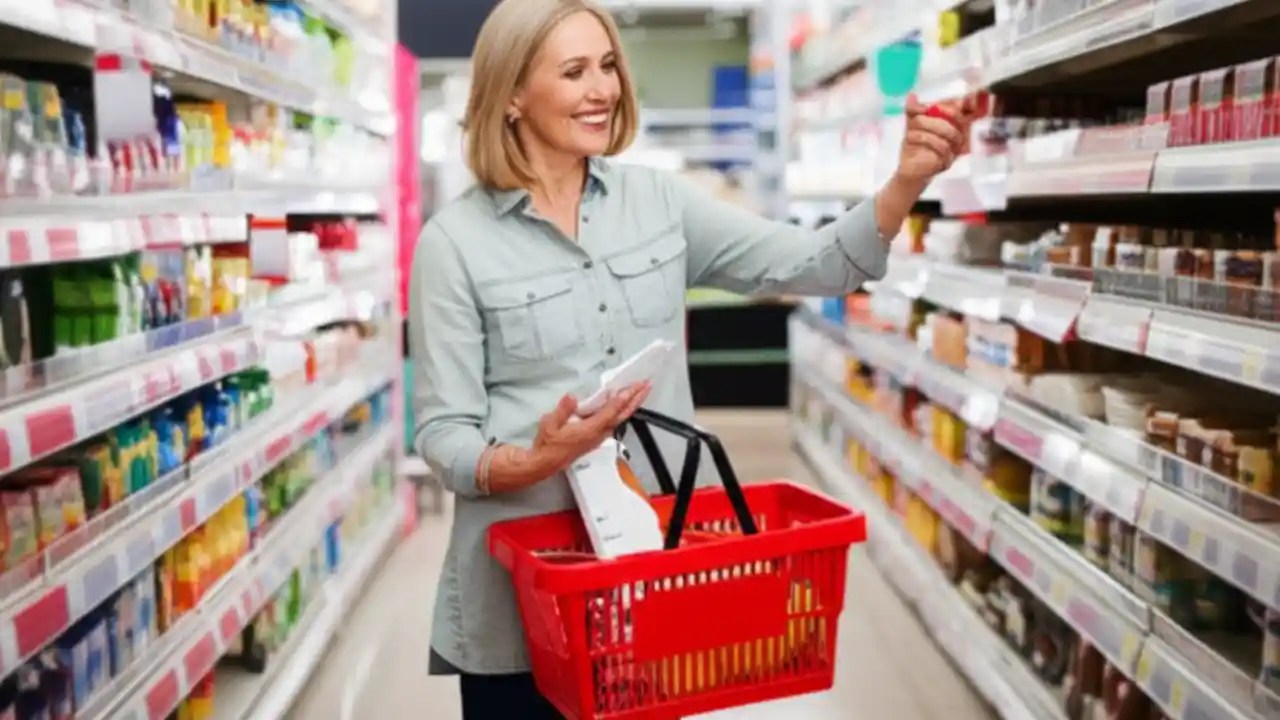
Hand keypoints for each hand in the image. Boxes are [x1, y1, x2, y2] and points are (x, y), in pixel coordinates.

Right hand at [531, 382, 651, 474]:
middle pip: (621, 415)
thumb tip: (572, 397)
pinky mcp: (596, 437)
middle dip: (635, 400)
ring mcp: (599, 437)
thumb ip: (562, 410)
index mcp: (589, 430)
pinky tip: (622, 405)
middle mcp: (598, 434)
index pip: (610, 412)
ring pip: (620, 419)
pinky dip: (621, 411)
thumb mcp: (550, 424)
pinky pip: (613, 422)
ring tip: (638, 392)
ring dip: (630, 405)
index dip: (621, 399)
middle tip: (646, 386)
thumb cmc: (548, 444)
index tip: (632, 388)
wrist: (546, 462)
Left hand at [896, 94, 969, 182]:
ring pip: (950, 132)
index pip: (963, 111)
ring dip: (927, 127)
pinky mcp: (948, 162)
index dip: (953, 106)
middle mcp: (958, 137)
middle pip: (958, 120)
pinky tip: (910, 137)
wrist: (909, 167)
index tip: (934, 105)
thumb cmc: (915, 144)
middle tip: (919, 116)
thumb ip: (913, 110)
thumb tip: (912, 96)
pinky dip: (923, 139)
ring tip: (910, 130)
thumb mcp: (912, 124)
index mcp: (953, 125)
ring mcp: (955, 150)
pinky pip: (942, 147)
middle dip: (936, 115)